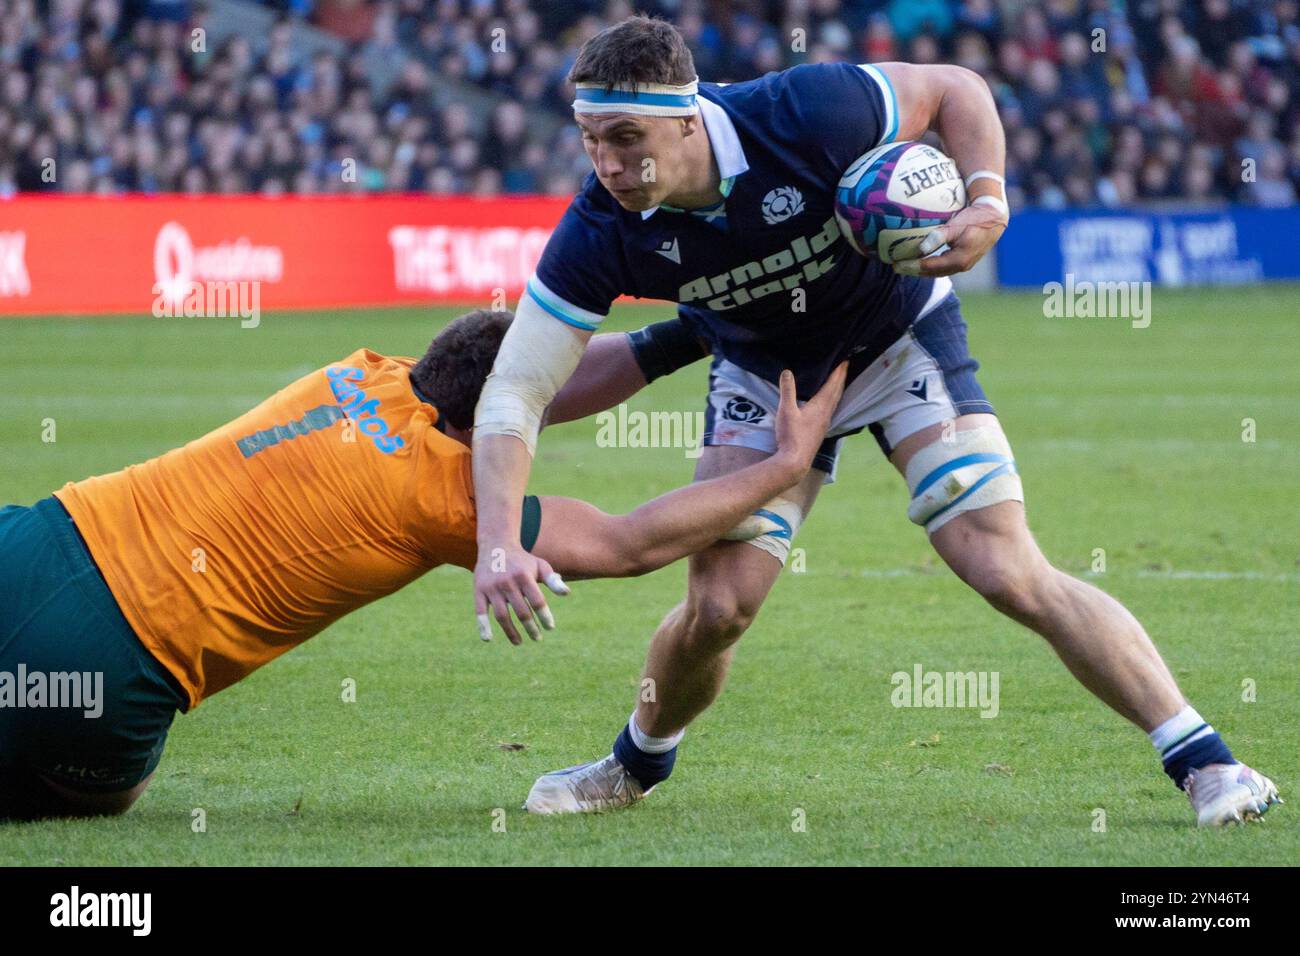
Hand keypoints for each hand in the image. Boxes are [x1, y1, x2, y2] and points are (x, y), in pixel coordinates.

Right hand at [473, 545, 569, 644]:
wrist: (495, 546)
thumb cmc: (522, 561)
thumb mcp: (540, 566)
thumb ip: (552, 580)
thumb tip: (566, 593)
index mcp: (524, 576)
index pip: (537, 601)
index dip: (545, 616)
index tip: (550, 627)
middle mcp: (508, 582)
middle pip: (521, 612)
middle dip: (531, 628)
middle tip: (537, 638)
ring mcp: (492, 587)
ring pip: (502, 616)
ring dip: (511, 632)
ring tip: (519, 642)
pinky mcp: (479, 590)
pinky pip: (480, 612)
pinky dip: (483, 626)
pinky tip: (488, 639)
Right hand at [773, 361, 847, 473]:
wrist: (795, 462)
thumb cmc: (791, 436)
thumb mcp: (786, 410)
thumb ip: (787, 390)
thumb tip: (787, 371)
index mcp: (820, 406)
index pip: (832, 385)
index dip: (839, 372)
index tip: (845, 360)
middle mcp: (826, 414)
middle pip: (837, 392)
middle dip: (841, 378)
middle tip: (845, 367)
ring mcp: (824, 424)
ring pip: (835, 402)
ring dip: (838, 390)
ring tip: (839, 382)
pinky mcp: (820, 431)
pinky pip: (831, 410)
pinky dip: (833, 401)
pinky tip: (828, 405)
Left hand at [892, 203, 1006, 277]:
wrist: (995, 218)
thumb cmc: (975, 218)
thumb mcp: (956, 225)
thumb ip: (939, 236)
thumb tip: (922, 247)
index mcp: (959, 259)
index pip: (930, 267)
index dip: (912, 266)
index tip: (897, 264)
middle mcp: (961, 266)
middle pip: (932, 273)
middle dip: (913, 271)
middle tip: (896, 267)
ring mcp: (963, 265)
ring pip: (937, 272)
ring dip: (920, 270)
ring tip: (905, 266)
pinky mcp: (963, 261)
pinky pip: (942, 267)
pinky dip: (929, 266)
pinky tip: (919, 260)